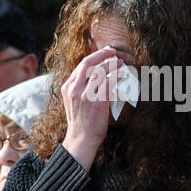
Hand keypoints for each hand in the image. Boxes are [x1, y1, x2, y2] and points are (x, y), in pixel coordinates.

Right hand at [59, 46, 118, 170]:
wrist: (81, 139)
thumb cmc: (82, 123)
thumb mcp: (75, 102)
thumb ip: (81, 90)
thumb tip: (97, 80)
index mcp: (67, 87)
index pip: (80, 67)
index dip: (93, 58)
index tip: (103, 54)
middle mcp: (74, 88)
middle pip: (87, 63)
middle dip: (101, 54)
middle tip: (112, 51)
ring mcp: (84, 95)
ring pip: (99, 71)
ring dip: (112, 64)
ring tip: (120, 63)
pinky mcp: (96, 102)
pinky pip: (109, 83)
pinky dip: (117, 76)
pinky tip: (122, 74)